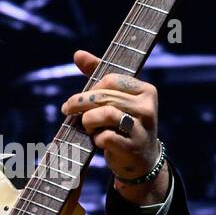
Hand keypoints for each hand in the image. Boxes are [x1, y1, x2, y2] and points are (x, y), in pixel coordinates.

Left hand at [60, 49, 168, 202]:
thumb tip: (78, 54)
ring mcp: (142, 129)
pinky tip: (98, 141)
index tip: (78, 99)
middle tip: (68, 110)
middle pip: (105, 96)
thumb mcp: (116, 98)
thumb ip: (98, 74)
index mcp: (146, 90)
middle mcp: (147, 107)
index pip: (111, 79)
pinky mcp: (132, 148)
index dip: (90, 88)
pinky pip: (106, 137)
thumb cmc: (123, 124)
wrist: (141, 160)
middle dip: (81, 103)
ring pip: (105, 114)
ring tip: (87, 126)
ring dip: (88, 121)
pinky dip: (96, 138)